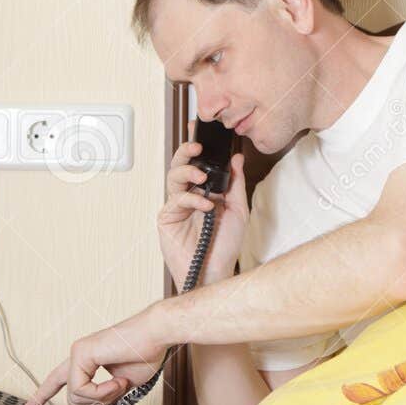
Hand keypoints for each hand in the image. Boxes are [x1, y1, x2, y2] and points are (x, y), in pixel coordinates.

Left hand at [23, 303, 170, 404]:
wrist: (156, 335)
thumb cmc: (146, 352)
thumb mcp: (124, 384)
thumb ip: (106, 395)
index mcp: (89, 360)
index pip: (60, 379)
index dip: (44, 394)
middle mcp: (80, 354)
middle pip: (73, 396)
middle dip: (98, 401)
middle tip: (119, 388)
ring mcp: (78, 352)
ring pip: (76, 396)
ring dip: (104, 396)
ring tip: (121, 382)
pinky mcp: (81, 352)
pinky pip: (81, 388)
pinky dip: (102, 391)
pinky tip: (117, 381)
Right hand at [158, 141, 248, 290]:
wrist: (216, 272)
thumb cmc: (225, 245)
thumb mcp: (237, 210)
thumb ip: (235, 183)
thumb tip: (237, 157)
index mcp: (204, 190)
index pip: (197, 163)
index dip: (196, 147)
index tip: (201, 132)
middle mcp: (189, 195)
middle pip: (180, 165)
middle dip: (186, 151)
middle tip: (196, 146)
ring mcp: (177, 206)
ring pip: (173, 177)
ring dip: (187, 171)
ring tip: (201, 176)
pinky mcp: (167, 218)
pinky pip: (175, 200)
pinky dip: (191, 199)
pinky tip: (205, 205)